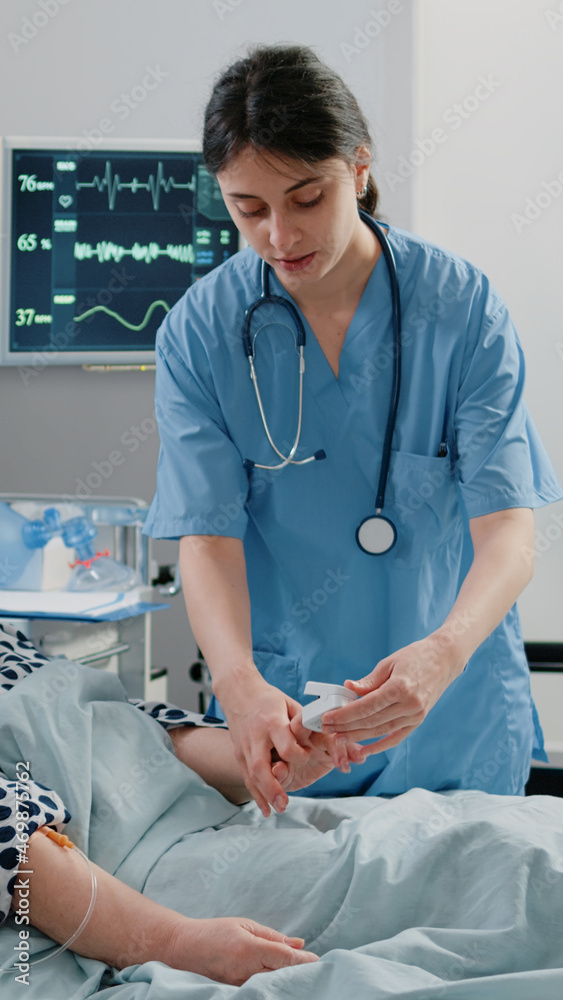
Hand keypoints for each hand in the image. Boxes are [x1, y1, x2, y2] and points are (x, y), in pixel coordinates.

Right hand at [166, 916, 317, 985]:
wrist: (184, 947)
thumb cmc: (215, 931)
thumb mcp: (245, 925)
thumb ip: (272, 936)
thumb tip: (299, 943)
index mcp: (248, 948)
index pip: (283, 958)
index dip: (303, 960)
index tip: (317, 959)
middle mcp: (244, 970)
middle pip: (280, 974)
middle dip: (298, 971)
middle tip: (314, 967)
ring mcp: (238, 985)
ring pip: (271, 984)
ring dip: (286, 978)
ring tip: (300, 973)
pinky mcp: (234, 992)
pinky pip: (259, 988)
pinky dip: (272, 984)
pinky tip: (280, 979)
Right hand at [221, 676, 357, 816]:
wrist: (238, 692)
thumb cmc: (270, 699)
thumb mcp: (291, 704)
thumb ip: (307, 723)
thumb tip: (337, 737)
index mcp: (272, 722)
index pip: (285, 746)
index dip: (299, 755)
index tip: (308, 754)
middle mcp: (256, 737)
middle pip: (261, 765)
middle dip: (272, 787)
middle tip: (284, 804)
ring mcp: (244, 747)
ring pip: (252, 775)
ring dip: (264, 795)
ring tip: (276, 810)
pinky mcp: (239, 754)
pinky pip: (246, 778)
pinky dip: (256, 795)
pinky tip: (266, 809)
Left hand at [321, 635, 464, 754]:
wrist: (444, 659)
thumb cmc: (416, 656)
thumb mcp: (389, 663)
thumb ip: (369, 681)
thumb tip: (348, 689)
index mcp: (400, 687)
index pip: (366, 706)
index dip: (345, 714)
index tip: (328, 718)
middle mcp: (409, 705)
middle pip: (371, 721)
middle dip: (346, 727)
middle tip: (327, 730)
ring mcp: (415, 715)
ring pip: (381, 731)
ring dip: (358, 737)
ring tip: (339, 739)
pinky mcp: (418, 720)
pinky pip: (396, 737)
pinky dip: (379, 746)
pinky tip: (364, 751)